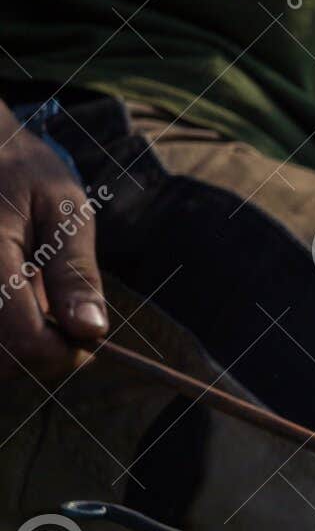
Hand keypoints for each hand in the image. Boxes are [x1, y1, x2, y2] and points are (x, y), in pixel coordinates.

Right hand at [0, 106, 105, 378]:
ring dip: (14, 345)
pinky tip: (13, 298)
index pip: (24, 341)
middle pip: (1, 361)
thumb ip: (74, 271)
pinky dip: (1, 328)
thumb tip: (91, 331)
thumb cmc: (20, 169)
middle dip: (38, 352)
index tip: (87, 336)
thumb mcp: (63, 208)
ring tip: (32, 300)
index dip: (64, 353)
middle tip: (61, 318)